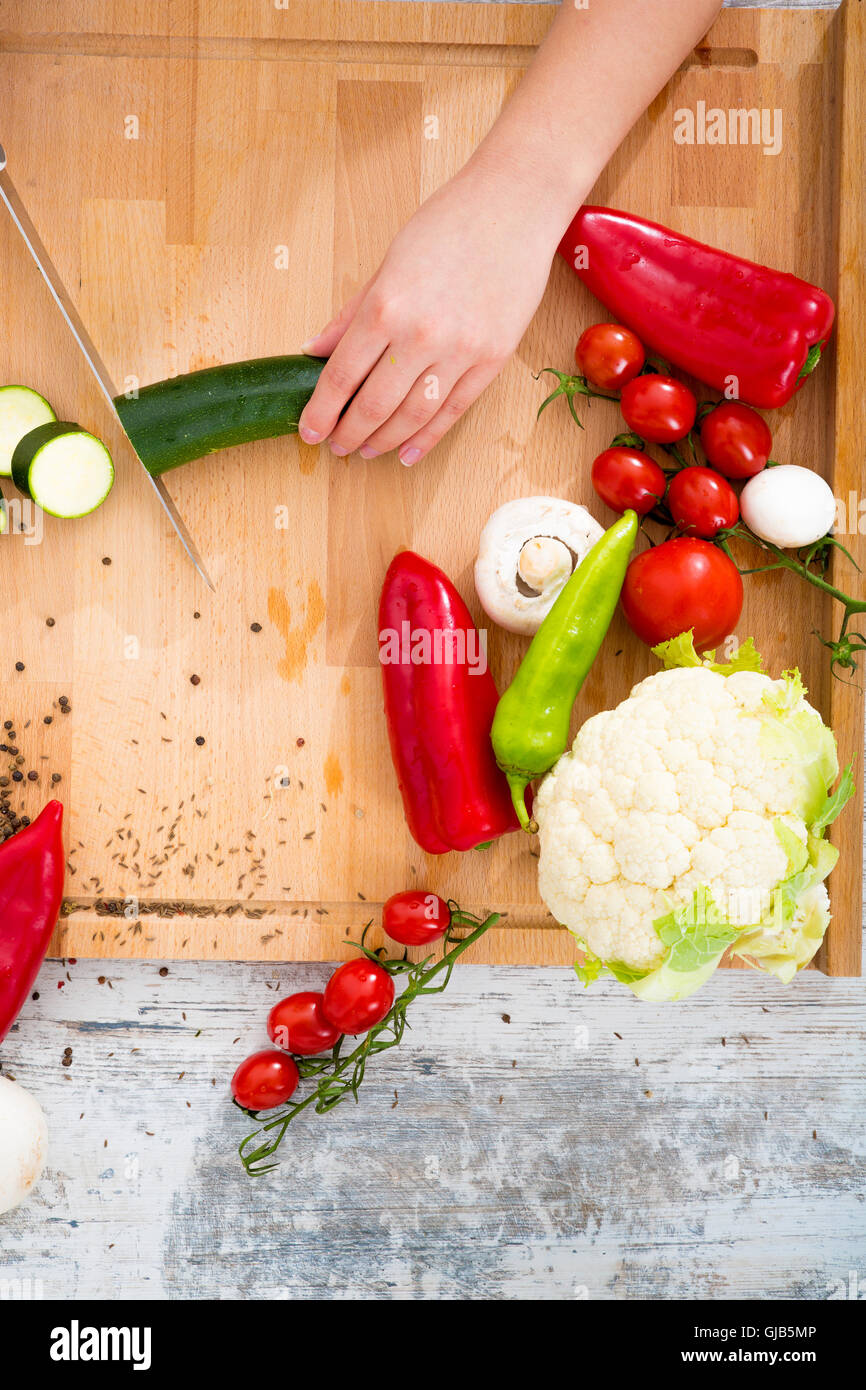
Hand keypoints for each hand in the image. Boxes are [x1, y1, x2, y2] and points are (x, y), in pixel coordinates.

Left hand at [298, 161, 561, 464]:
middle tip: (336, 445)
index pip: (341, 377)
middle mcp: (420, 335)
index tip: (309, 430)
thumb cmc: (448, 225)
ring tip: (366, 451)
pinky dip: (426, 439)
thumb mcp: (386, 264)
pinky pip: (452, 412)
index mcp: (385, 306)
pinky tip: (407, 452)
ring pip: (412, 417)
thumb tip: (314, 351)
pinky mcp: (492, 360)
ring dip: (383, 441)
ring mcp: (460, 351)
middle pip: (374, 406)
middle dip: (348, 433)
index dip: (321, 411)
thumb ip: (350, 315)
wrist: (514, 206)